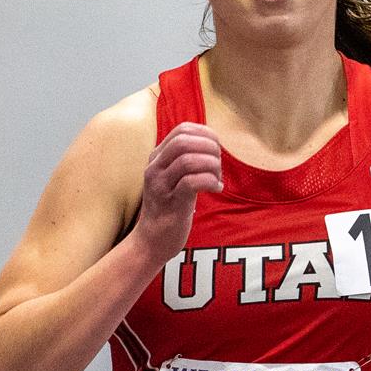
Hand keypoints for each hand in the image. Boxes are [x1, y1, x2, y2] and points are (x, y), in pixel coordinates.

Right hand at [132, 122, 222, 257]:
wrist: (152, 241)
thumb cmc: (169, 208)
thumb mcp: (173, 178)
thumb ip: (186, 160)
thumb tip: (212, 144)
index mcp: (157, 158)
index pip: (182, 130)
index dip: (205, 134)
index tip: (216, 149)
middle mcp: (155, 168)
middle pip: (185, 141)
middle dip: (210, 148)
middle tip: (218, 165)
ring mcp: (161, 185)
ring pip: (189, 160)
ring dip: (212, 166)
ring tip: (217, 178)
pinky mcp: (171, 203)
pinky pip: (191, 182)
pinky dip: (210, 181)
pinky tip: (216, 188)